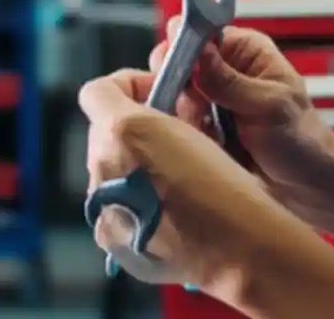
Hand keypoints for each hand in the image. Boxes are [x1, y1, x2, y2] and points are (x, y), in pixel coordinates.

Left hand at [79, 69, 290, 302]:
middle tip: (172, 138)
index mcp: (122, 131)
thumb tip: (150, 110)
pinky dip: (134, 204)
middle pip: (106, 134)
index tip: (157, 97)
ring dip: (134, 167)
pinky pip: (114, 208)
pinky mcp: (111, 238)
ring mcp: (103, 207)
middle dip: (134, 131)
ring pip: (111, 170)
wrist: (235, 248)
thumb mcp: (199, 125)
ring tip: (173, 178)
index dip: (128, 86)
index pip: (98, 91)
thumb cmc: (224, 186)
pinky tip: (167, 210)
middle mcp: (102, 168)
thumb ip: (163, 112)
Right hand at [150, 18, 333, 208]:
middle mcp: (222, 69)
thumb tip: (200, 51)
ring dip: (181, 116)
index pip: (199, 33)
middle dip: (175, 87)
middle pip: (176, 64)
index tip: (172, 70)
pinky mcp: (202, 127)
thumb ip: (230, 81)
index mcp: (243, 50)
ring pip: (172, 96)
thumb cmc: (301, 138)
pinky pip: (176, 123)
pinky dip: (182, 134)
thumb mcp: (269, 105)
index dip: (181, 47)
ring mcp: (209, 100)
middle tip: (194, 111)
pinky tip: (205, 144)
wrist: (307, 184)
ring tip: (208, 133)